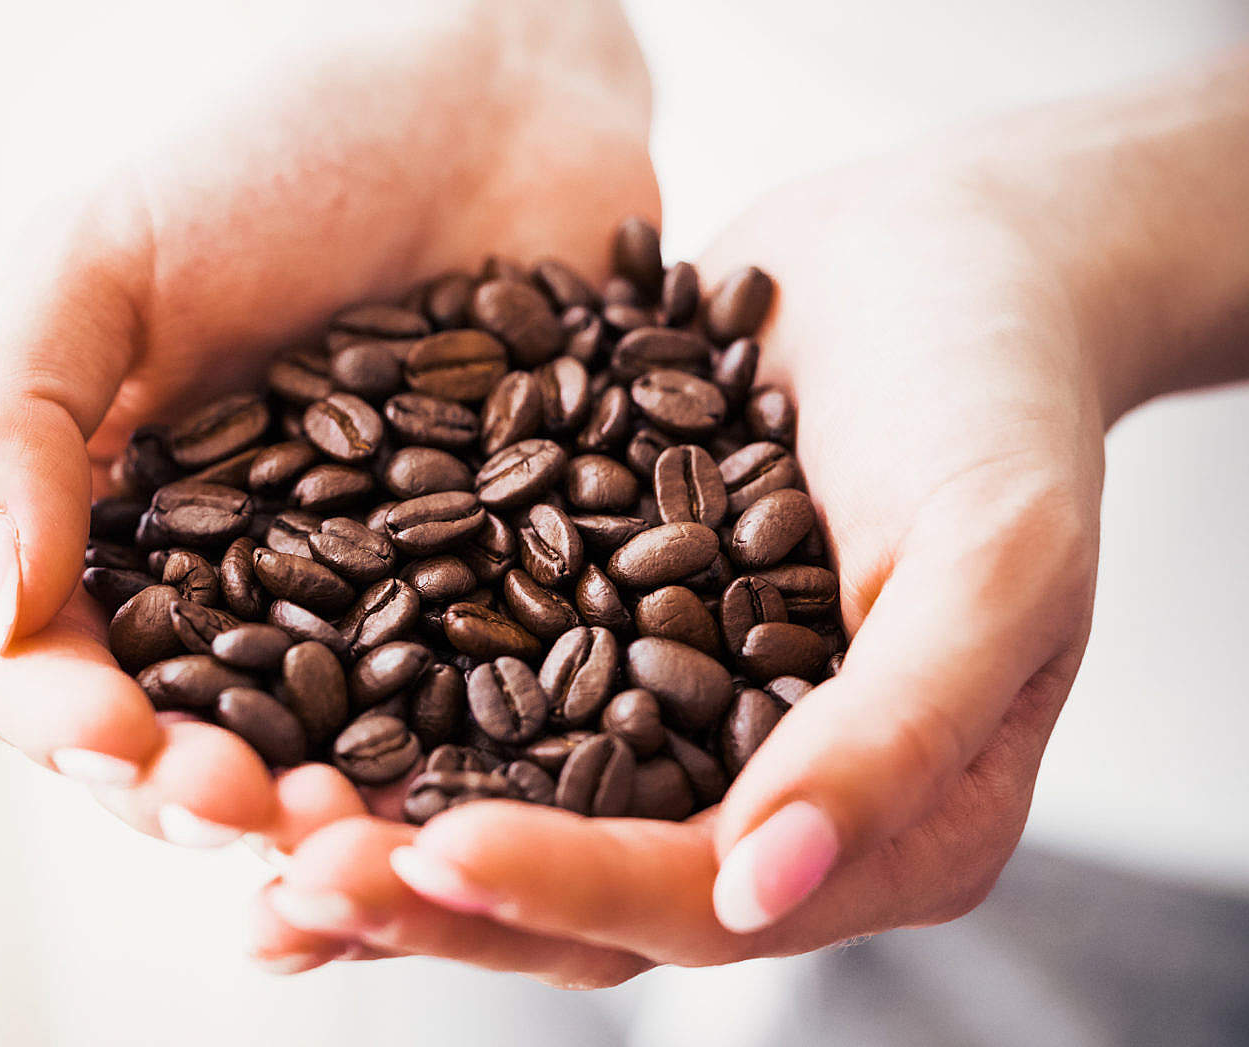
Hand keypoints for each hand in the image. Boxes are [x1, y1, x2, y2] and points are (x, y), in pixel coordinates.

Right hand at [0, 1, 657, 854]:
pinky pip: (493, 710)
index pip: (65, 674)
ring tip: (374, 836)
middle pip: (203, 749)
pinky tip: (500, 797)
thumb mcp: (100, 256)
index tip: (127, 743)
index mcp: (123, 534)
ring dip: (344, 820)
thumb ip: (8, 421)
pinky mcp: (512, 603)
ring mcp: (384, 610)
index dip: (81, 730)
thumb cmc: (280, 158)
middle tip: (259, 815)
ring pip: (344, 760)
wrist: (496, 102)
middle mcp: (246, 594)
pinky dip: (484, 768)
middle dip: (212, 802)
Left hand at [249, 148, 1107, 983]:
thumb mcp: (993, 558)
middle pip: (586, 893)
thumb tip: (766, 886)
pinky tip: (270, 717)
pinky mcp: (597, 634)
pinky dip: (382, 715)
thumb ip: (898, 731)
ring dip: (387, 828)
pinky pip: (479, 694)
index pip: (704, 901)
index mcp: (880, 826)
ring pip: (515, 812)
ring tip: (251, 828)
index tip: (438, 850)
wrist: (940, 252)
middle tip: (297, 874)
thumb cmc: (997, 395)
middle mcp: (761, 799)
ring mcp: (673, 724)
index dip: (575, 889)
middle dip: (441, 892)